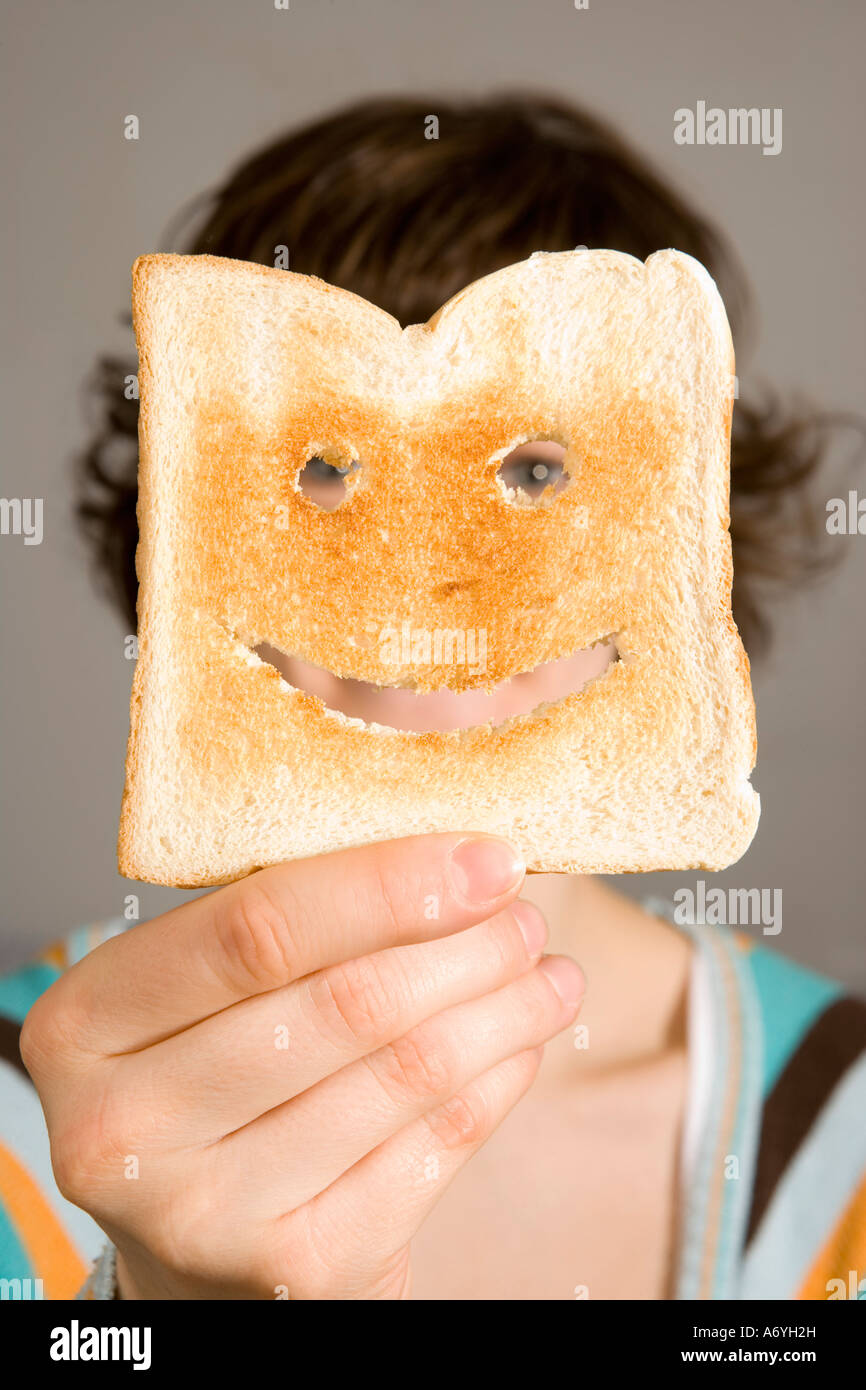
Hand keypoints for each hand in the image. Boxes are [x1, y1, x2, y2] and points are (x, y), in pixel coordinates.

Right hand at [20, 833, 583, 1298]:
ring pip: (405, 1072)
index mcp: (86, 1023)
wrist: (194, 1236)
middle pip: (345, 1003)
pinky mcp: (300, 1268)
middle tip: (525, 915)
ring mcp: (210, 1212)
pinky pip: (435, 1147)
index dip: (387, 884)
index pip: (255, 931)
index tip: (485, 855)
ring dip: (502, 1008)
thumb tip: (454, 849)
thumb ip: (289, 919)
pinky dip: (497, 1080)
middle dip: (465, 946)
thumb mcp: (200, 988)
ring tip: (549, 972)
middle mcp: (125, 1128)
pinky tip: (520, 1043)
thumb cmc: (207, 1072)